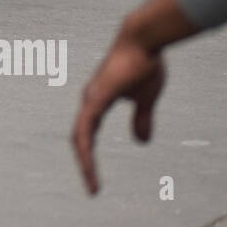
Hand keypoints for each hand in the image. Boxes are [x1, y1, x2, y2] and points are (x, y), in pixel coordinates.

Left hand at [72, 34, 165, 194]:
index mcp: (99, 102)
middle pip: (79, 137)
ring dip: (85, 161)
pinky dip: (86, 146)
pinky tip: (87, 161)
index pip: (88, 133)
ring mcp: (91, 98)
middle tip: (92, 187)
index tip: (94, 176)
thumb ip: (141, 119)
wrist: (144, 39)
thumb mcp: (146, 99)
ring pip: (80, 136)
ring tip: (91, 184)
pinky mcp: (98, 96)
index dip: (89, 154)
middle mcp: (90, 100)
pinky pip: (86, 127)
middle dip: (84, 163)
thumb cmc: (144, 63)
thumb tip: (141, 142)